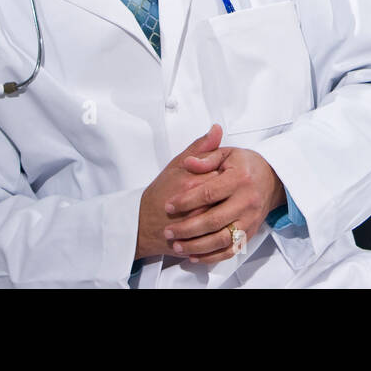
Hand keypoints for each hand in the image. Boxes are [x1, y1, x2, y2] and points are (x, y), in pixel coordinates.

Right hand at [135, 124, 224, 259]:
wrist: (142, 223)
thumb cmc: (160, 193)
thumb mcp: (177, 165)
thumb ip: (200, 148)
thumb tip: (216, 129)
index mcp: (192, 182)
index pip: (222, 174)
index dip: (224, 173)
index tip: (220, 173)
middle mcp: (197, 204)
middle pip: (226, 196)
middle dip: (227, 194)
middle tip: (222, 192)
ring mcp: (198, 225)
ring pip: (226, 217)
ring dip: (227, 212)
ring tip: (219, 207)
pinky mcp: (199, 241)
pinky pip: (221, 238)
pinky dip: (225, 232)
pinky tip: (222, 225)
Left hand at [161, 147, 285, 265]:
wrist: (271, 179)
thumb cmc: (245, 165)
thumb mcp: (226, 153)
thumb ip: (206, 157)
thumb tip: (188, 162)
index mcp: (240, 179)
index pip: (209, 193)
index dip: (186, 201)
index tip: (169, 206)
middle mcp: (247, 201)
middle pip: (214, 220)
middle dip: (187, 229)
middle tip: (168, 231)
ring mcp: (250, 219)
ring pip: (222, 240)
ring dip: (197, 246)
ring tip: (177, 245)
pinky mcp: (250, 233)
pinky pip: (231, 250)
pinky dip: (212, 257)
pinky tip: (194, 255)